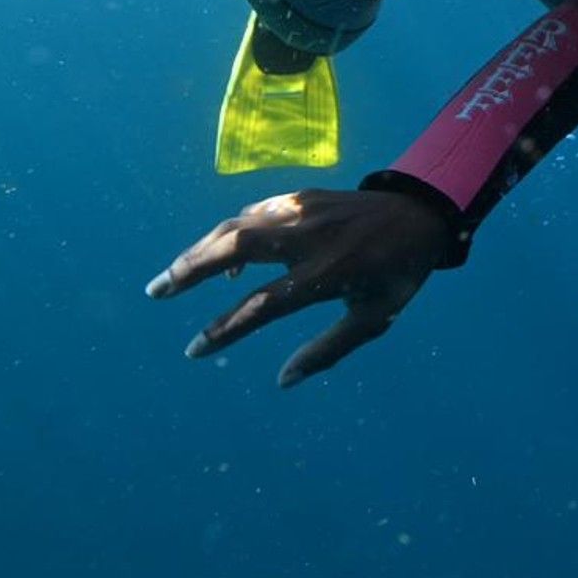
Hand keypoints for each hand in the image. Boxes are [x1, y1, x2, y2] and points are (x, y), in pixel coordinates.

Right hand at [146, 189, 454, 386]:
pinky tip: (220, 258)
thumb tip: (283, 381)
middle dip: (190, 270)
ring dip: (199, 249)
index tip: (194, 350)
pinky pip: (255, 214)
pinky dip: (229, 233)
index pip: (264, 306)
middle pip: (238, 249)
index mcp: (329, 272)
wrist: (421, 210)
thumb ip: (329, 349)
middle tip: (156, 292)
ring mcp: (303, 211)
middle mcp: (310, 238)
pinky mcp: (302, 196)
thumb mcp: (376, 316)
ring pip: (238, 225)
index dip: (225, 329)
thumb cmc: (399, 271)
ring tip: (170, 276)